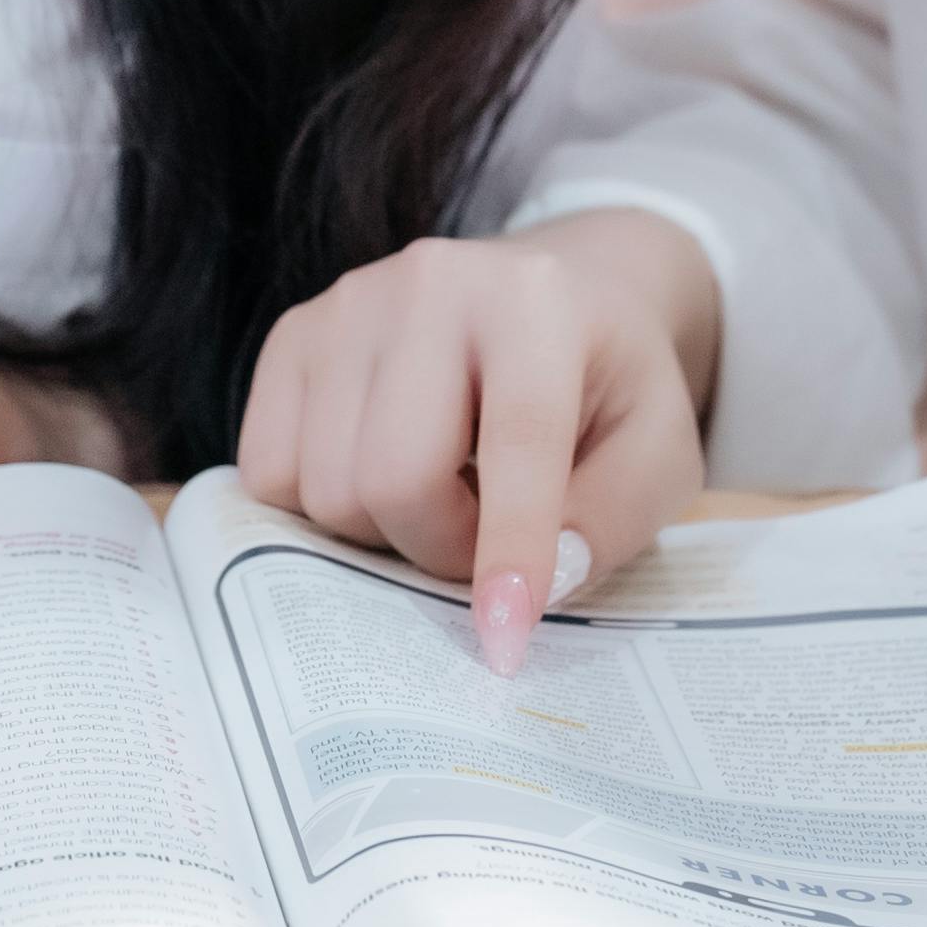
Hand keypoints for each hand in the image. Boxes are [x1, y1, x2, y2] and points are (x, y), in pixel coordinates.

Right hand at [235, 210, 711, 673]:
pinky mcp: (292, 335)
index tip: (504, 643)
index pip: (516, 441)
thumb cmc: (604, 384)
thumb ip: (613, 518)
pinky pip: (269, 474)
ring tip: (440, 493)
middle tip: (480, 539)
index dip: (510, 550)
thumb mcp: (658, 451)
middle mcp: (429, 283)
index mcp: (535, 302)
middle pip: (394, 478)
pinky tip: (379, 472)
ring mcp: (347, 303)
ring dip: (384, 532)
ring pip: (326, 488)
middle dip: (439, 548)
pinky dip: (322, 508)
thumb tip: (542, 577)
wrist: (550, 295)